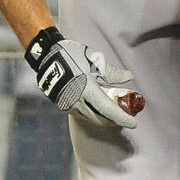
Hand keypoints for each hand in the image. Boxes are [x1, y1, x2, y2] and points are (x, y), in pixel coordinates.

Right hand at [25, 27, 143, 130]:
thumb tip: (128, 77)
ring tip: (116, 111)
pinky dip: (95, 114)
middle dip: (115, 120)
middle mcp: (77, 102)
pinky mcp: (64, 106)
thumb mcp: (94, 61)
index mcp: (86, 90)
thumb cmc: (71, 55)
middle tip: (127, 116)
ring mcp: (68, 106)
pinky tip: (101, 107)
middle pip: (101, 119)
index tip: (133, 123)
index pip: (107, 110)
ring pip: (91, 118)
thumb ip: (112, 73)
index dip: (121, 118)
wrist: (45, 57)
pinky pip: (83, 115)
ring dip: (105, 118)